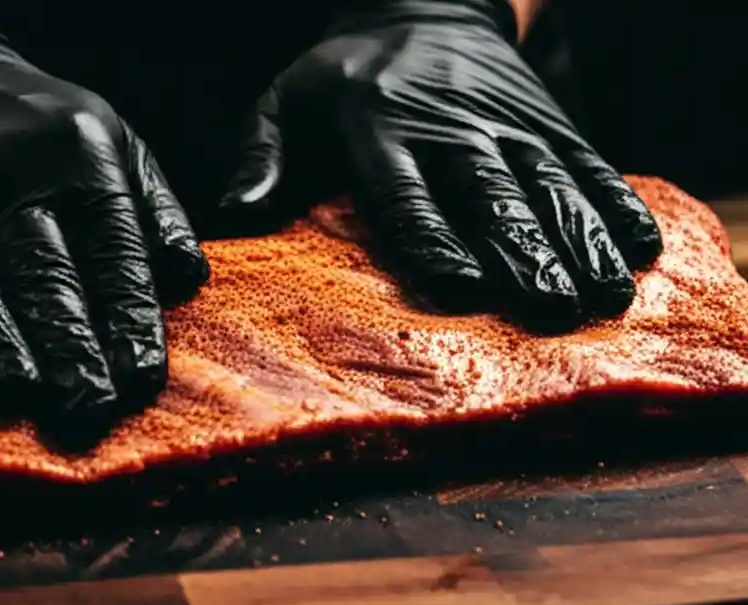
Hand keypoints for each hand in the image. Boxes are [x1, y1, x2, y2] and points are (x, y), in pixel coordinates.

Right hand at [0, 25, 209, 427]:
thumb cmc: (33, 127)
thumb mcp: (110, 140)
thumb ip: (152, 211)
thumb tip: (183, 281)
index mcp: (80, 162)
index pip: (113, 250)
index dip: (128, 317)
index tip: (139, 378)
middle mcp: (9, 174)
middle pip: (42, 269)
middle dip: (68, 342)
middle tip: (87, 406)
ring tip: (13, 388)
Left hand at [220, 0, 661, 331]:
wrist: (422, 4)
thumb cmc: (342, 79)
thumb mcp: (285, 102)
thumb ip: (261, 157)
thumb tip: (234, 215)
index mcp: (379, 130)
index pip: (406, 193)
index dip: (433, 238)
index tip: (458, 284)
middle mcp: (450, 128)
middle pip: (491, 195)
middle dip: (523, 251)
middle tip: (550, 306)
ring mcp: (509, 125)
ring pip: (548, 186)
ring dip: (578, 240)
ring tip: (602, 296)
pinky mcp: (550, 123)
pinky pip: (588, 163)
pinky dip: (616, 202)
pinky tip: (639, 247)